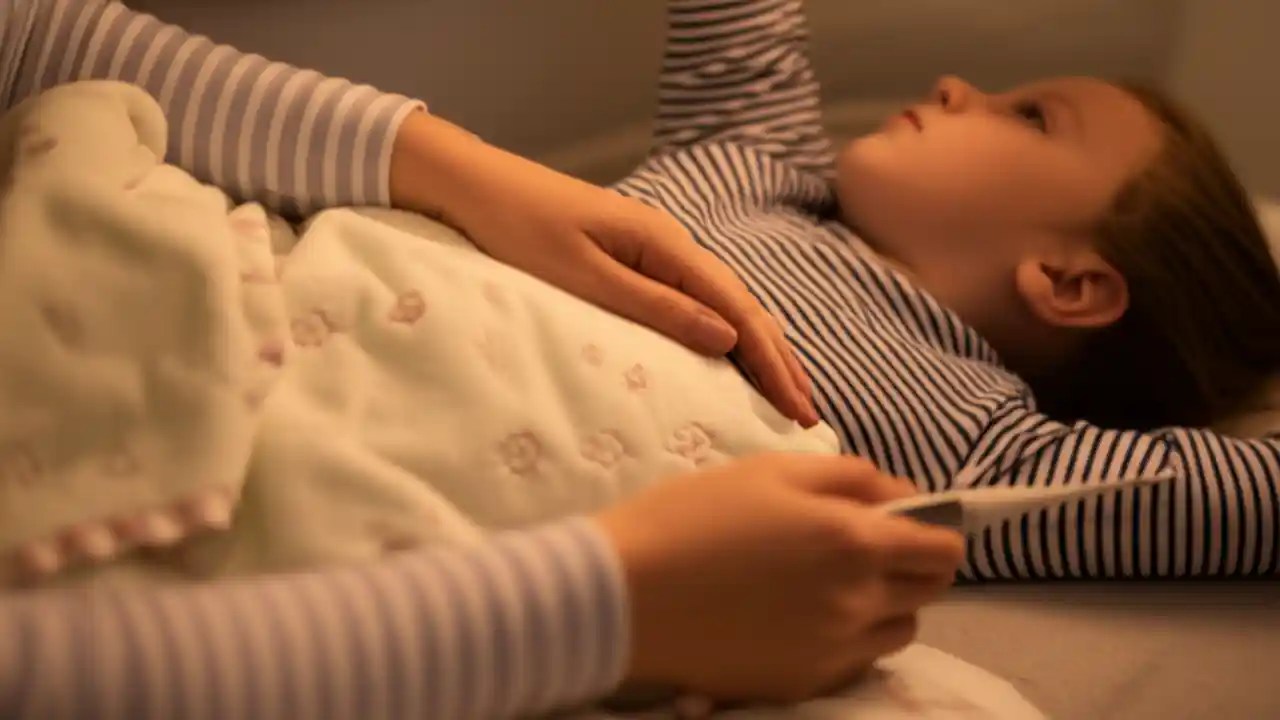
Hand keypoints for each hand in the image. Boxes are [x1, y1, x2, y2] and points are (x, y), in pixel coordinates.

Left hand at [389, 112, 817, 426]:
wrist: (476, 187)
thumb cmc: (520, 230)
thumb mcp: (585, 276)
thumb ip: (656, 307)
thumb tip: (727, 338)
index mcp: (666, 246)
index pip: (738, 311)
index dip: (773, 363)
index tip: (798, 408)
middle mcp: (672, 245)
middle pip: (742, 308)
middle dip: (779, 361)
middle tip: (807, 413)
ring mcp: (655, 251)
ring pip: (723, 305)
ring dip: (758, 350)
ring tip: (785, 393)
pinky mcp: (635, 260)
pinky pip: (696, 302)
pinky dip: (724, 335)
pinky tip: (732, 357)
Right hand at [595, 454, 965, 702]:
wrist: (625, 594)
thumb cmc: (693, 516)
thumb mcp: (771, 471)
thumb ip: (851, 476)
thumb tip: (902, 493)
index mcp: (854, 541)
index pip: (943, 546)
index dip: (937, 527)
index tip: (911, 517)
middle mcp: (858, 602)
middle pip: (931, 589)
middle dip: (914, 562)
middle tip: (868, 545)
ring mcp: (833, 651)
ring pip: (899, 629)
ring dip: (886, 602)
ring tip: (832, 583)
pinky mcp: (804, 683)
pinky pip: (857, 660)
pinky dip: (849, 637)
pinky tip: (802, 616)